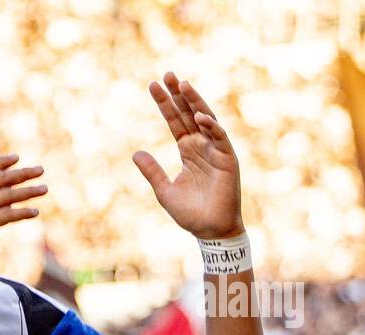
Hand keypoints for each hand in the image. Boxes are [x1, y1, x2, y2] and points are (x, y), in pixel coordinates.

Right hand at [0, 154, 46, 276]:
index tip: (15, 158)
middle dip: (22, 173)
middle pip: (1, 178)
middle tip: (39, 170)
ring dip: (28, 190)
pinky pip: (8, 215)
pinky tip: (34, 212)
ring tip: (44, 189)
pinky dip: (23, 212)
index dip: (1, 163)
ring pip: (8, 194)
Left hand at [133, 72, 243, 239]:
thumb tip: (136, 153)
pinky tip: (200, 117)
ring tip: (182, 85)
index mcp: (188, 150)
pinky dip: (211, 127)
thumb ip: (152, 171)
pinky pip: (220, 138)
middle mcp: (202, 145)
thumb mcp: (164, 190)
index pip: (175, 121)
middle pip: (189, 114)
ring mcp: (216, 150)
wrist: (210, 230)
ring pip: (206, 119)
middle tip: (167, 74)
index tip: (153, 85)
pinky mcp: (228, 160)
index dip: (165, 104)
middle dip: (178, 94)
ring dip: (195, 102)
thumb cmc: (190, 212)